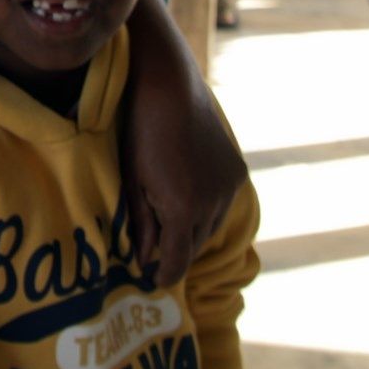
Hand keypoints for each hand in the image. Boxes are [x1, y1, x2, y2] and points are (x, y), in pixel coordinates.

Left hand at [120, 76, 246, 286]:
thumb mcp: (132, 180)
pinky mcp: (236, 169)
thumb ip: (141, 224)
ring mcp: (229, 185)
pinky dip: (207, 207)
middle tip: (159, 256)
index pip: (177, 259)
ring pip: (211, 224)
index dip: (165, 274)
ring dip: (193, 230)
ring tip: (172, 229)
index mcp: (183, 210)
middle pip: (195, 244)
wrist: (168, 86)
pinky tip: (190, 199)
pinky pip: (222, 201)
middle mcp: (214, 203)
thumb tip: (145, 259)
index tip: (154, 281)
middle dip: (177, 252)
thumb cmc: (139, 131)